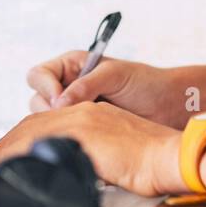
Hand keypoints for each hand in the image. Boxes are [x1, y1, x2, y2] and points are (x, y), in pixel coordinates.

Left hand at [0, 101, 184, 196]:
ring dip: (6, 146)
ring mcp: (84, 118)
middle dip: (10, 140)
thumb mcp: (119, 159)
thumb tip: (85, 180)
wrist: (170, 158)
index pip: (52, 120)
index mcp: (96, 115)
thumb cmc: (153, 164)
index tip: (10, 152)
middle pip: (36, 121)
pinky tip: (4, 163)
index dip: (27, 136)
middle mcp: (87, 111)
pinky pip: (39, 138)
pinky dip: (16, 151)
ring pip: (32, 127)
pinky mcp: (83, 130)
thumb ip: (98, 161)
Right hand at [26, 51, 184, 126]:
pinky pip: (64, 135)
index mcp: (72, 67)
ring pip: (46, 121)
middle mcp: (68, 87)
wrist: (167, 107)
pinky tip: (86, 139)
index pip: (39, 75)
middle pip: (37, 100)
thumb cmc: (146, 83)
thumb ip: (86, 85)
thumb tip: (59, 102)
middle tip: (72, 118)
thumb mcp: (115, 75)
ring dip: (59, 125)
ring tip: (84, 128)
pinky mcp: (83, 130)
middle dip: (49, 111)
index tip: (61, 101)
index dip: (46, 88)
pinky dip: (68, 138)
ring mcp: (74, 110)